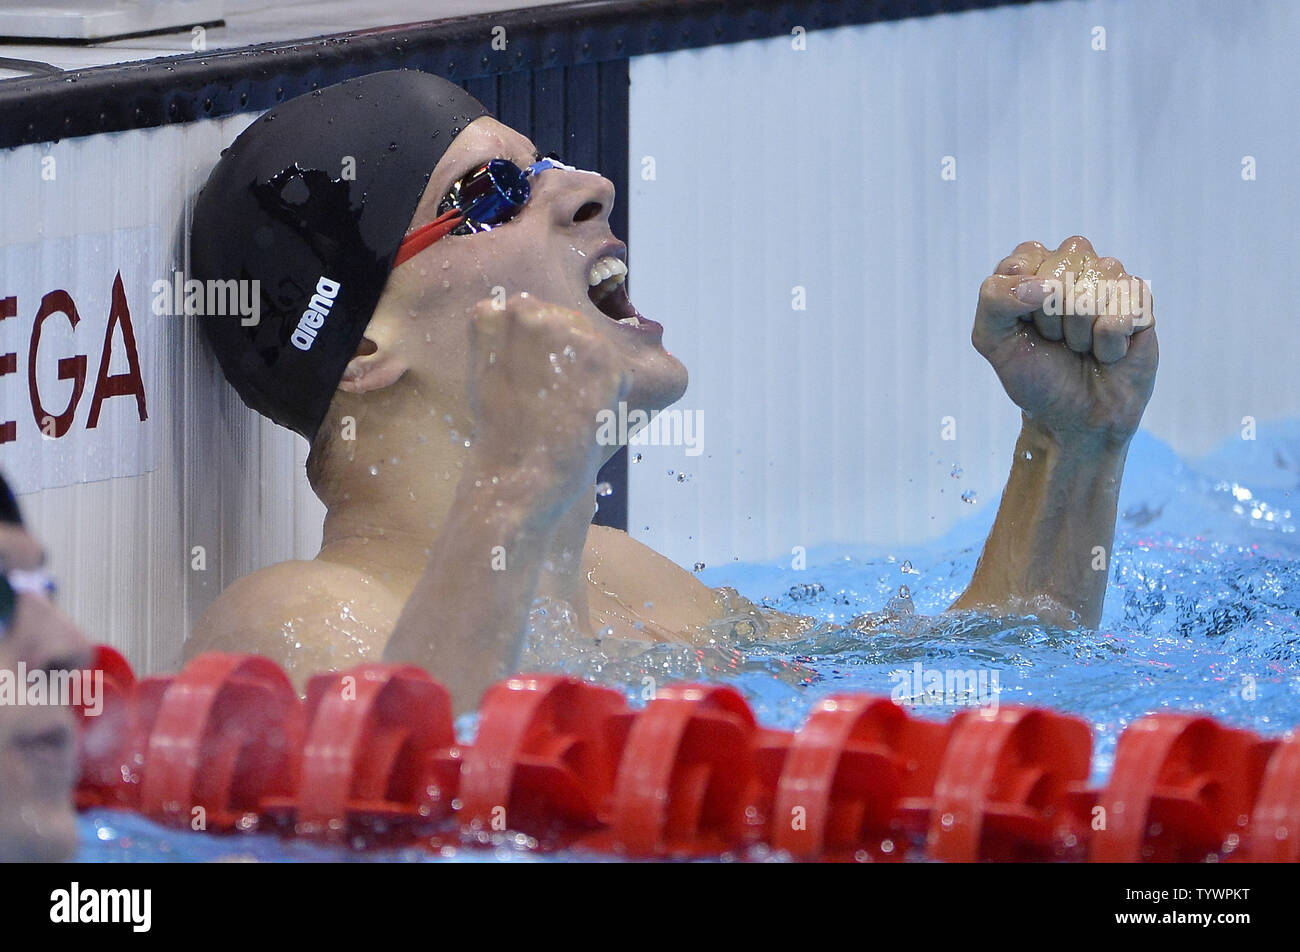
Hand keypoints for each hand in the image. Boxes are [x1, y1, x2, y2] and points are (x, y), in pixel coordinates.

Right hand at [466, 292, 628, 513]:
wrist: (519, 471)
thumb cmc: (501, 433)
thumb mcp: (484, 373)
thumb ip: (503, 338)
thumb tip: (526, 316)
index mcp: (493, 313)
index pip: (530, 313)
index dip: (538, 350)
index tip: (531, 379)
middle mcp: (529, 311)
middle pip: (569, 326)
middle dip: (569, 358)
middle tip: (551, 399)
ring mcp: (567, 329)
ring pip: (596, 347)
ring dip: (591, 378)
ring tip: (564, 408)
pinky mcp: (603, 355)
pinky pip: (621, 372)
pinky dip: (611, 396)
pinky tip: (583, 415)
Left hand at [971, 236, 1157, 447]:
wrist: (1073, 416)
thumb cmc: (1033, 374)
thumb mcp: (991, 339)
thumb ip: (995, 299)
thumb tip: (1043, 286)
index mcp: (1033, 265)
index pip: (1023, 261)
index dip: (1020, 303)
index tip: (1024, 326)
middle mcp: (1074, 263)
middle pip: (1059, 275)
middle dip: (1050, 319)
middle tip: (1056, 340)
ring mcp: (1111, 279)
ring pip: (1090, 294)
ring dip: (1079, 334)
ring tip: (1081, 346)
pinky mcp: (1141, 301)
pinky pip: (1121, 314)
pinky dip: (1108, 345)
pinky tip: (1108, 352)